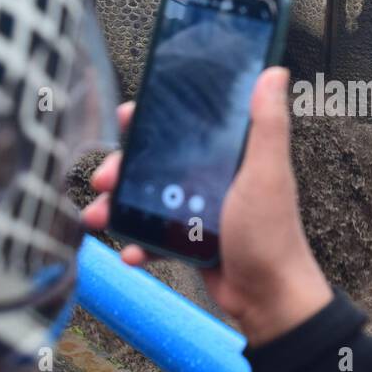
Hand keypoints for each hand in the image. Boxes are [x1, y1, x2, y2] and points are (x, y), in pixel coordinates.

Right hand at [81, 67, 331, 346]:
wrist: (268, 299)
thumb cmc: (272, 234)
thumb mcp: (268, 172)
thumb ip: (268, 124)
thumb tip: (274, 72)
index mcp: (230, 156)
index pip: (187, 126)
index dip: (154, 121)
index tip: (127, 119)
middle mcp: (212, 177)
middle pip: (156, 162)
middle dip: (124, 167)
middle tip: (105, 176)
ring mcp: (198, 210)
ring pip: (146, 199)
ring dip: (117, 206)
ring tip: (97, 216)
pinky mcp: (189, 241)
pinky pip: (153, 236)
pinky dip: (137, 243)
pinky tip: (131, 252)